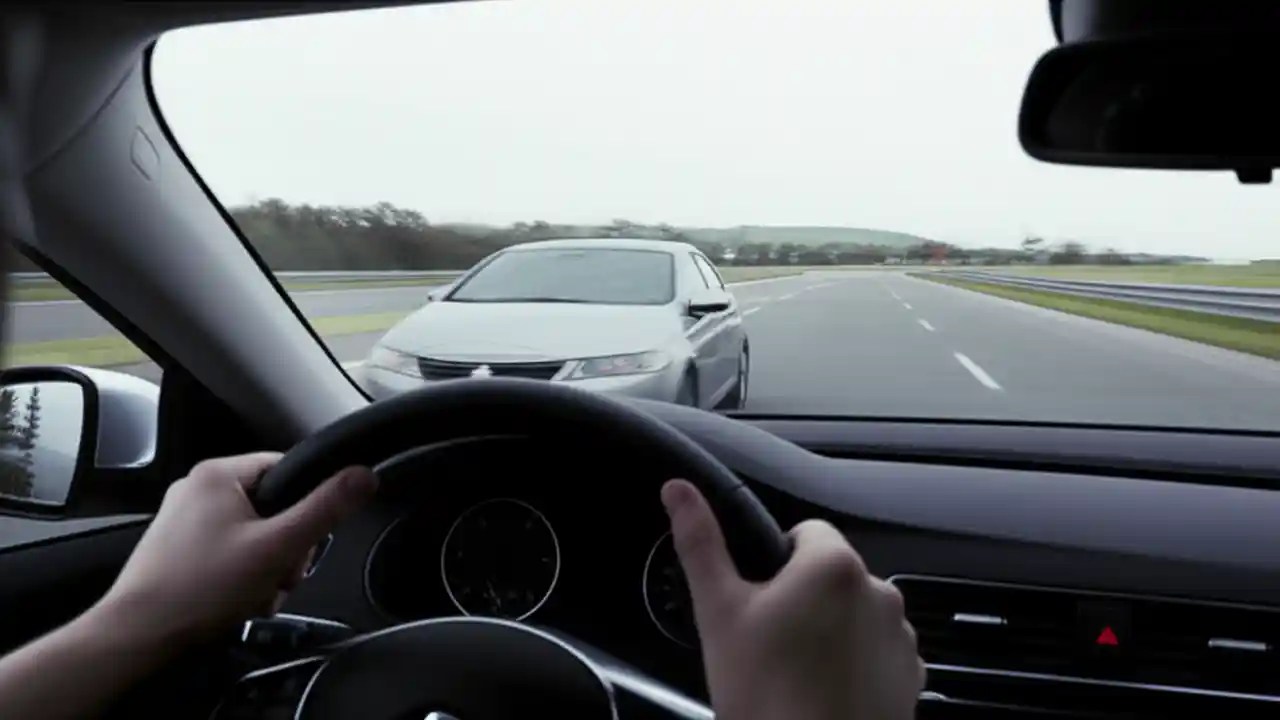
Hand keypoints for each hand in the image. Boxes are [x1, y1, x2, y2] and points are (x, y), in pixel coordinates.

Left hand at [100, 452, 377, 645]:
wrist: (138, 635)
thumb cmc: (200, 588)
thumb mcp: (277, 547)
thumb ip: (324, 510)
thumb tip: (364, 476)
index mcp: (218, 474)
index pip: (287, 469)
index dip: (308, 505)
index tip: (305, 540)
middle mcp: (197, 489)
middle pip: (273, 506)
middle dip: (285, 547)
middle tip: (277, 574)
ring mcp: (183, 520)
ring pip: (253, 533)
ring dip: (266, 566)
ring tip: (254, 591)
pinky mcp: (177, 548)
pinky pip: (229, 551)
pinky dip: (241, 575)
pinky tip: (237, 598)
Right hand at [662, 479, 923, 719]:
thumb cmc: (764, 695)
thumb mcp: (719, 614)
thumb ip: (701, 543)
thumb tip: (678, 489)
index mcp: (833, 565)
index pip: (805, 533)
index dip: (776, 564)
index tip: (760, 603)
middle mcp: (879, 593)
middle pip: (830, 575)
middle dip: (804, 599)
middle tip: (770, 644)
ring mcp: (900, 638)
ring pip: (854, 615)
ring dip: (832, 631)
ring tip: (797, 674)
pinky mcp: (910, 677)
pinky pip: (876, 653)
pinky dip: (855, 665)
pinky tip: (824, 693)